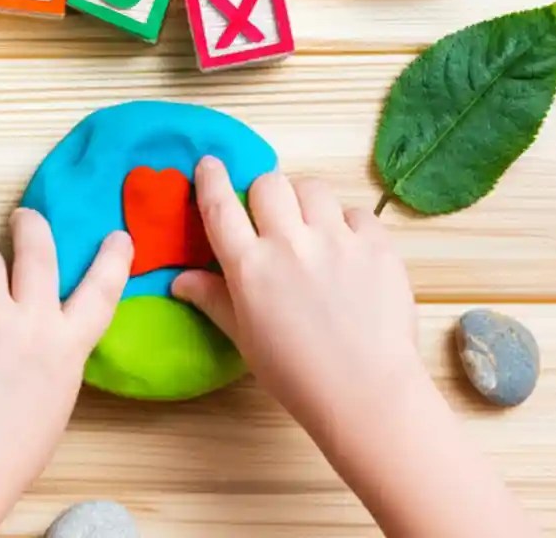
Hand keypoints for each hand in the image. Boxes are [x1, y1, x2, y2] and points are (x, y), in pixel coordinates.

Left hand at [0, 208, 132, 489]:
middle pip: (38, 248)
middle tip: (22, 218)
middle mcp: (35, 318)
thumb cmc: (14, 445)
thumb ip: (54, 350)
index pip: (102, 289)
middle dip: (30, 225)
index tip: (117, 236)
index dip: (113, 258)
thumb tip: (37, 324)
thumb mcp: (57, 392)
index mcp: (69, 344)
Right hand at [172, 159, 537, 537]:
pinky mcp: (376, 245)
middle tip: (273, 216)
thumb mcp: (245, 338)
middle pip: (268, 184)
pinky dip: (348, 225)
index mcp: (249, 268)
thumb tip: (178, 279)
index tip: (210, 163)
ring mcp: (336, 240)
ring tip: (313, 229)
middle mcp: (289, 243)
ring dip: (306, 202)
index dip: (212, 180)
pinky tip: (349, 252)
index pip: (220, 208)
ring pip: (312, 189)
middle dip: (265, 193)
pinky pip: (357, 213)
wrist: (365, 392)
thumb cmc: (296, 374)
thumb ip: (213, 299)